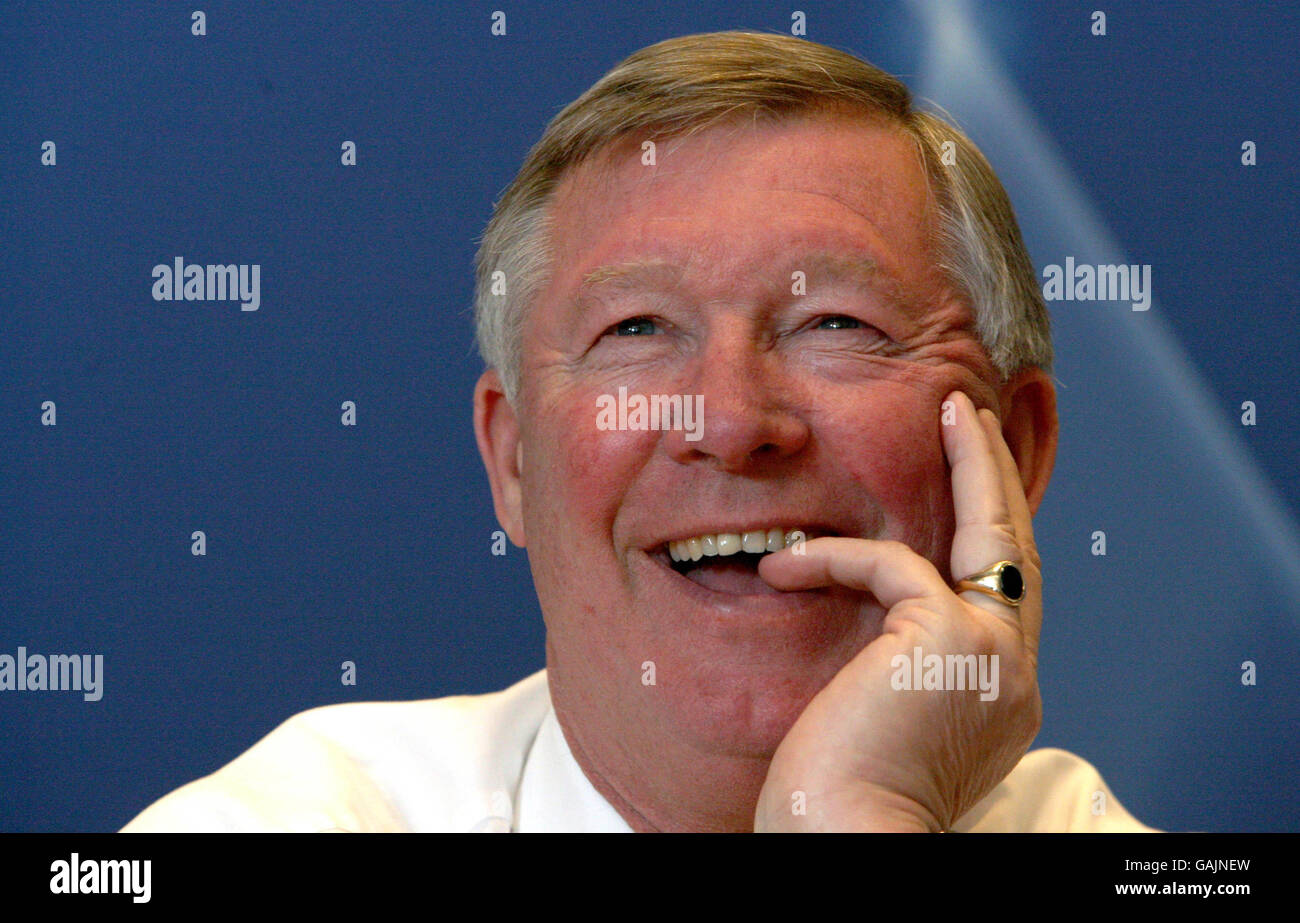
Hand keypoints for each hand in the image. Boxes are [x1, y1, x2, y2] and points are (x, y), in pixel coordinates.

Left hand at [753, 390, 1042, 831]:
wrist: (843, 844)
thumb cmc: (836, 800)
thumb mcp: (881, 719)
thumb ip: (902, 665)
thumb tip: (876, 630)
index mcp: (997, 698)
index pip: (1003, 597)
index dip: (993, 534)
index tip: (975, 484)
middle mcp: (1012, 677)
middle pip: (1019, 553)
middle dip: (1002, 478)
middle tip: (979, 418)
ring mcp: (993, 659)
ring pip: (992, 537)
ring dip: (970, 467)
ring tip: (950, 414)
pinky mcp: (949, 642)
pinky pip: (893, 567)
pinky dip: (837, 557)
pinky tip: (784, 565)